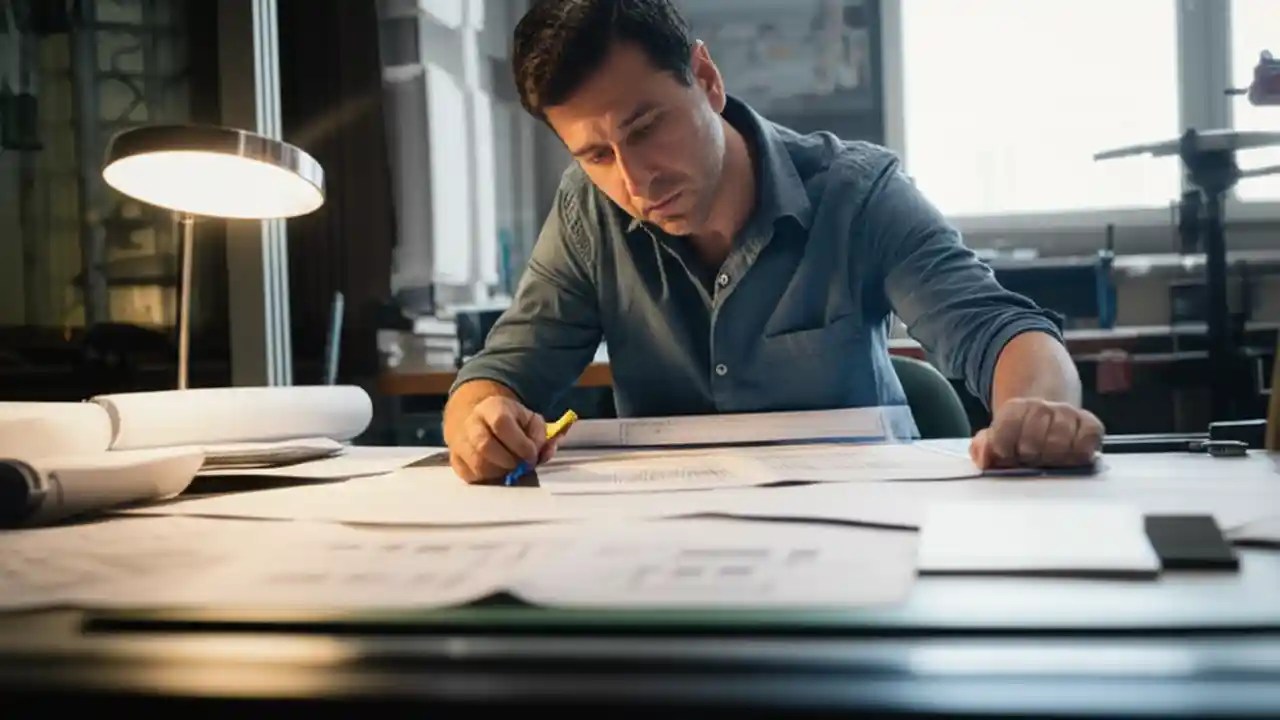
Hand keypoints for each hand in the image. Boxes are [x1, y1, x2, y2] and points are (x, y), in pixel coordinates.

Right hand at [448, 396, 556, 482]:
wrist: (479, 420)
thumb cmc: (511, 423)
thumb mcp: (530, 420)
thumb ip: (541, 436)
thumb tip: (544, 453)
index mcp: (491, 407)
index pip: (501, 423)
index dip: (519, 444)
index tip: (531, 455)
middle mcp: (471, 423)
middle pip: (484, 446)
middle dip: (509, 461)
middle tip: (520, 465)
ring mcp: (459, 442)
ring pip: (477, 465)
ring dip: (499, 473)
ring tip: (509, 468)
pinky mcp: (455, 460)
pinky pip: (470, 476)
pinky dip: (487, 479)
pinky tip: (497, 471)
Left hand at [969, 398, 1103, 468]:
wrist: (1050, 417)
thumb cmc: (1022, 435)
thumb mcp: (997, 438)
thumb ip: (983, 448)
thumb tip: (985, 459)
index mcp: (1015, 408)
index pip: (1003, 436)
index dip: (1004, 452)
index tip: (1008, 455)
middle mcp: (1042, 407)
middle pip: (1032, 444)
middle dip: (1028, 458)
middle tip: (1030, 458)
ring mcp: (1068, 414)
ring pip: (1058, 444)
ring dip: (1052, 459)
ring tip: (1048, 458)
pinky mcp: (1092, 425)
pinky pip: (1086, 443)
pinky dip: (1078, 454)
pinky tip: (1069, 456)